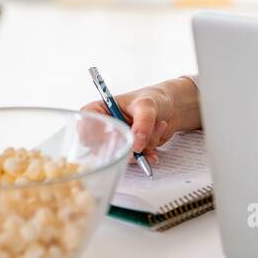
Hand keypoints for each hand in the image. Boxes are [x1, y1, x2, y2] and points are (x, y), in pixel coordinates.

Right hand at [79, 76, 200, 164]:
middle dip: (127, 143)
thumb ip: (142, 123)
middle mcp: (104, 128)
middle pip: (102, 148)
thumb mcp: (146, 105)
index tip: (119, 135)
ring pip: (122, 155)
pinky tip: (158, 136)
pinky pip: (136, 160)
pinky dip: (149, 152)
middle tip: (143, 135)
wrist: (171, 107)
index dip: (99, 135)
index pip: (86, 128)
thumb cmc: (153, 98)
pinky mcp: (129, 151)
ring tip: (157, 125)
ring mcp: (116, 142)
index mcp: (98, 111)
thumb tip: (136, 145)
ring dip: (144, 144)